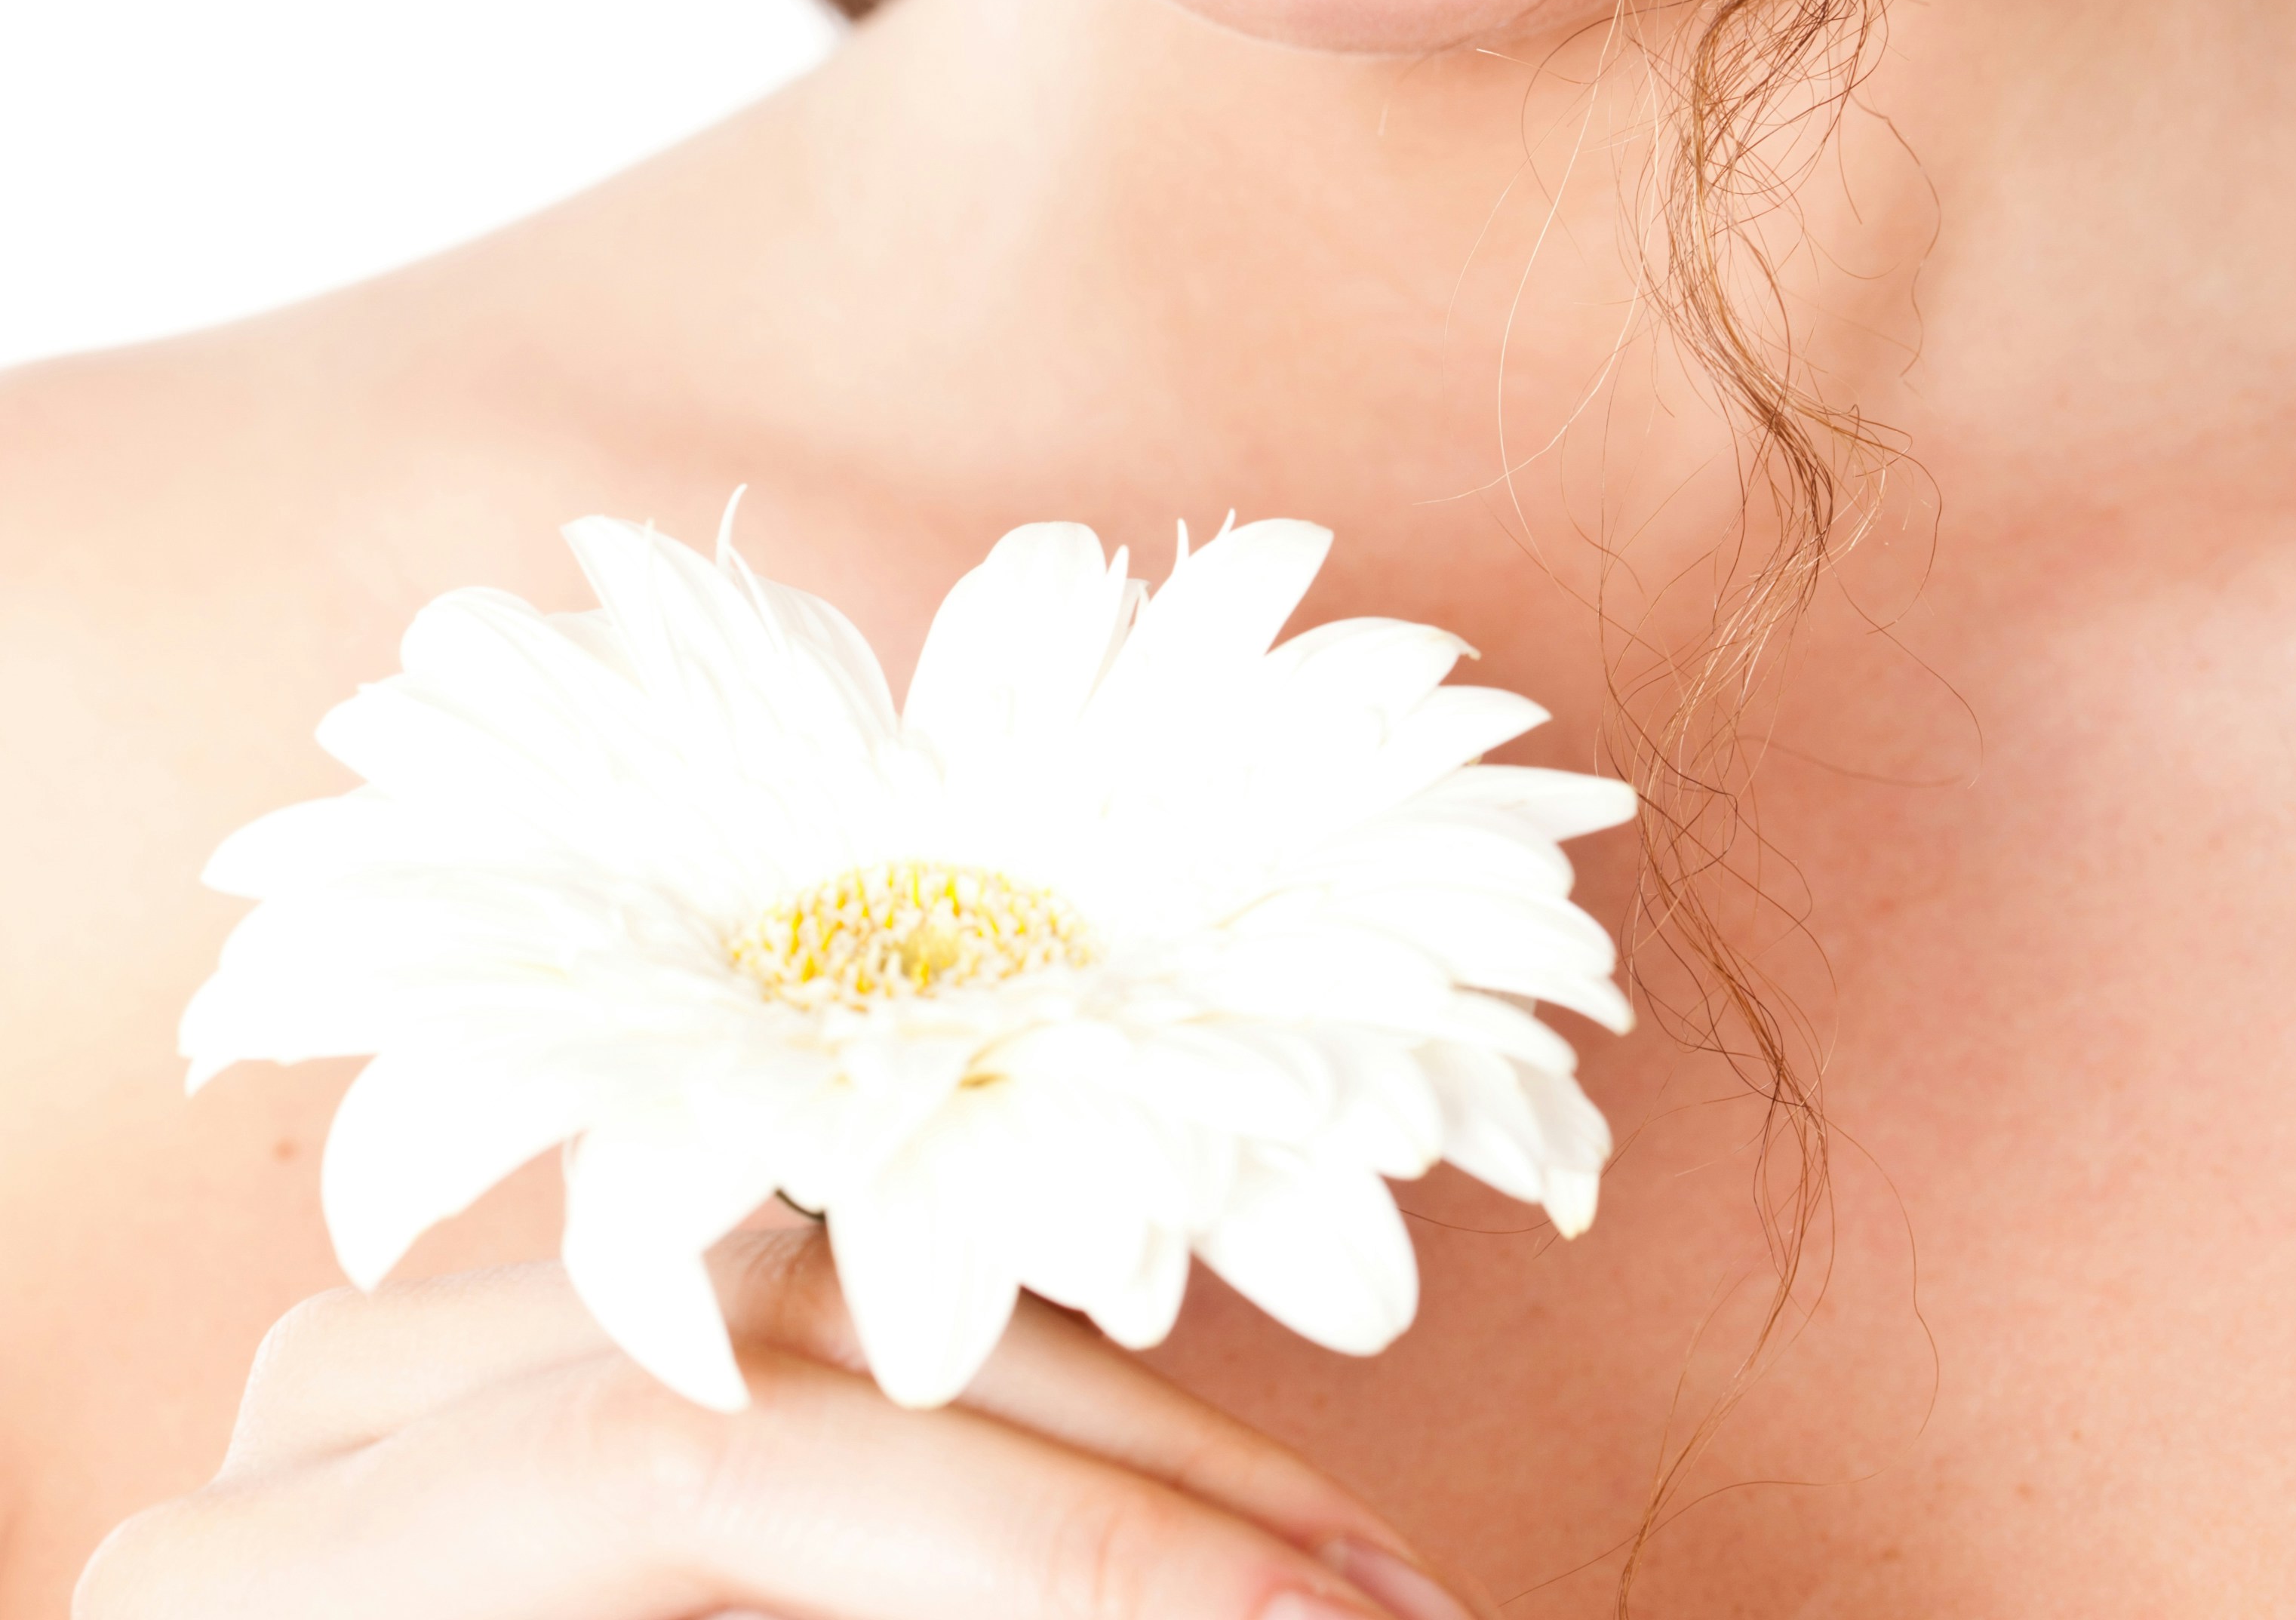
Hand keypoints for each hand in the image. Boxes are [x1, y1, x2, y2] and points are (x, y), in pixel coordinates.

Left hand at [76, 1222, 1472, 1619]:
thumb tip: (1267, 1616)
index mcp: (279, 1580)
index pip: (715, 1466)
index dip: (1060, 1548)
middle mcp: (319, 1416)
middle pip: (797, 1371)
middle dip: (1129, 1499)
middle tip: (1391, 1600)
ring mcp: (400, 1376)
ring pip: (827, 1330)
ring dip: (1095, 1451)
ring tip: (1317, 1562)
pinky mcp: (494, 1392)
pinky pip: (782, 1354)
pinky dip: (973, 1435)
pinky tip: (1167, 1507)